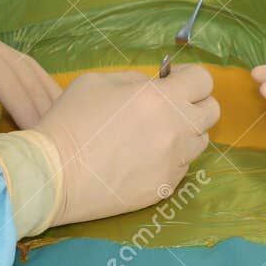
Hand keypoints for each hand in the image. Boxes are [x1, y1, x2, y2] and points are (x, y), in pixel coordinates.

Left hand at [0, 0, 60, 136]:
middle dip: (40, 98)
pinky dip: (27, 93)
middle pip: (20, 66)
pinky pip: (9, 75)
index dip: (21, 100)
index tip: (37, 128)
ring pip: (21, 68)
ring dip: (41, 93)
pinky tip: (40, 110)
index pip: (1, 70)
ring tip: (61, 122)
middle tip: (59, 131)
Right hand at [36, 66, 219, 226]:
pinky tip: (142, 158)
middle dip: (195, 103)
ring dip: (185, 133)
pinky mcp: (164, 188)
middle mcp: (176, 131)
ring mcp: (173, 163)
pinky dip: (170, 159)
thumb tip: (156, 85)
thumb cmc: (70, 121)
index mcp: (161, 99)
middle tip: (170, 105)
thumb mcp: (98, 81)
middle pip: (212, 112)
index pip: (204, 80)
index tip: (173, 79)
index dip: (190, 76)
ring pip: (199, 142)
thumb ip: (136, 79)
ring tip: (154, 134)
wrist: (53, 174)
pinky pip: (181, 167)